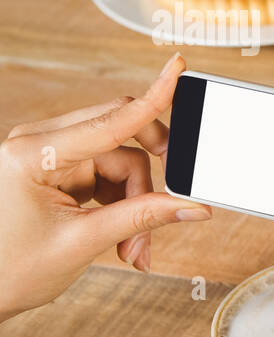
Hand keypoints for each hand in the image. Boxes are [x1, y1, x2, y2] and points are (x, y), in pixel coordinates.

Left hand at [0, 53, 210, 321]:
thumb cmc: (11, 270)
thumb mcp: (83, 243)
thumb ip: (143, 218)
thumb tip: (192, 207)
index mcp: (32, 154)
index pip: (110, 120)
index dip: (153, 96)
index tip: (177, 67)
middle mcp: (37, 144)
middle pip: (122, 137)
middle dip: (148, 179)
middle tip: (168, 208)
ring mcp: (47, 155)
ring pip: (120, 159)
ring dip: (135, 202)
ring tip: (131, 246)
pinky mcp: (57, 170)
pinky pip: (108, 172)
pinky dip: (121, 203)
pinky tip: (119, 235)